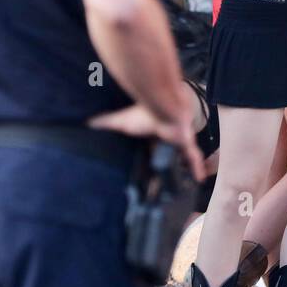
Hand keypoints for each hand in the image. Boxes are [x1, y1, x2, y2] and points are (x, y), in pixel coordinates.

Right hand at [88, 104, 206, 182]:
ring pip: (183, 156)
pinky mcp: (187, 143)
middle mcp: (167, 137)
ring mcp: (179, 140)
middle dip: (169, 161)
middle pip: (169, 152)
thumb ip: (105, 123)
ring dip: (184, 165)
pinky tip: (199, 179)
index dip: (153, 155)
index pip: (153, 146)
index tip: (149, 167)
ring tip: (184, 181)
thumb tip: (86, 123)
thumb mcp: (120, 121)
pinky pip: (194, 158)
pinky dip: (197, 168)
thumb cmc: (142, 114)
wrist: (162, 106)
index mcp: (152, 134)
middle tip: (167, 179)